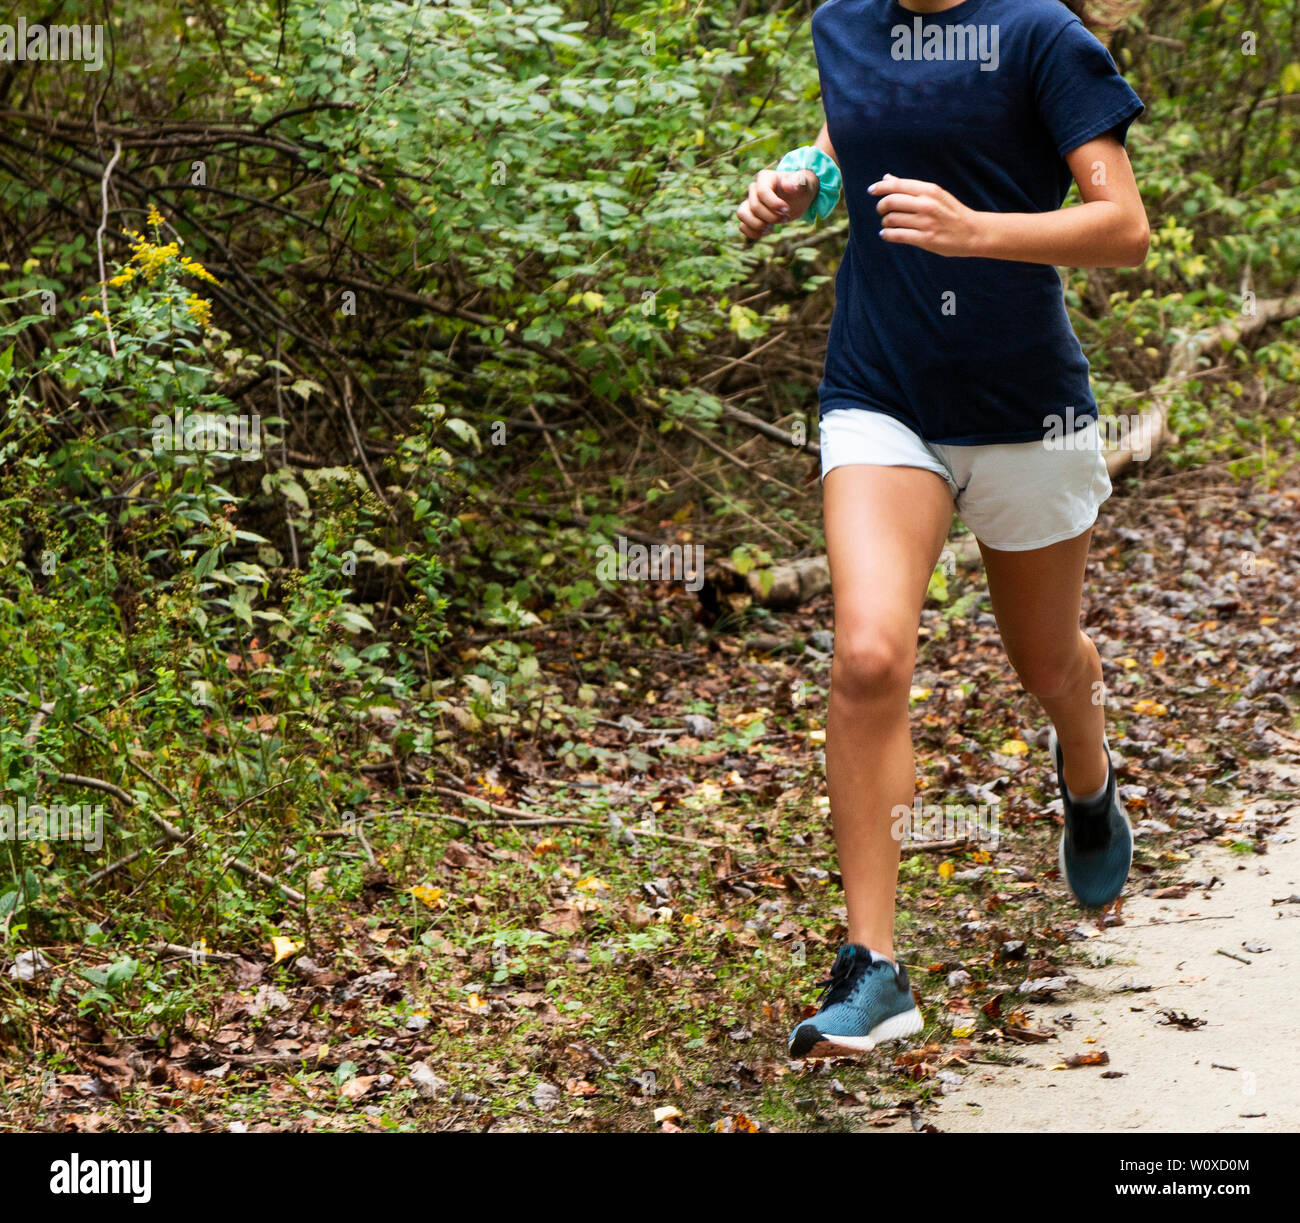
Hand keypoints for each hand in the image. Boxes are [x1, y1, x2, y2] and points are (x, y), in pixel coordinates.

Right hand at [736, 169, 819, 239]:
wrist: (798, 197)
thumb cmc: (801, 188)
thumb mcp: (804, 183)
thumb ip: (799, 181)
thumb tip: (789, 186)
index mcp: (765, 177)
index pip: (762, 192)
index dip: (773, 204)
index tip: (787, 210)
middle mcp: (754, 188)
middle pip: (755, 206)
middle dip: (771, 217)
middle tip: (786, 218)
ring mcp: (750, 202)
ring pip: (742, 214)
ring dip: (758, 225)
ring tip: (772, 228)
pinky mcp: (750, 215)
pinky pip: (742, 226)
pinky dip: (753, 233)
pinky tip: (767, 231)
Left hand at [868, 173, 986, 256]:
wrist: (973, 232)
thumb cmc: (951, 212)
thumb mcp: (935, 194)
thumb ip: (910, 187)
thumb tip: (886, 178)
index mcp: (929, 190)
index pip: (898, 185)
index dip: (880, 187)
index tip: (871, 190)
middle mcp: (927, 204)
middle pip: (890, 202)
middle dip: (881, 207)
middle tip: (882, 211)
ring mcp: (926, 222)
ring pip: (891, 219)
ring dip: (884, 222)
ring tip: (888, 224)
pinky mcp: (925, 239)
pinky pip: (896, 235)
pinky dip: (886, 235)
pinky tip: (886, 234)